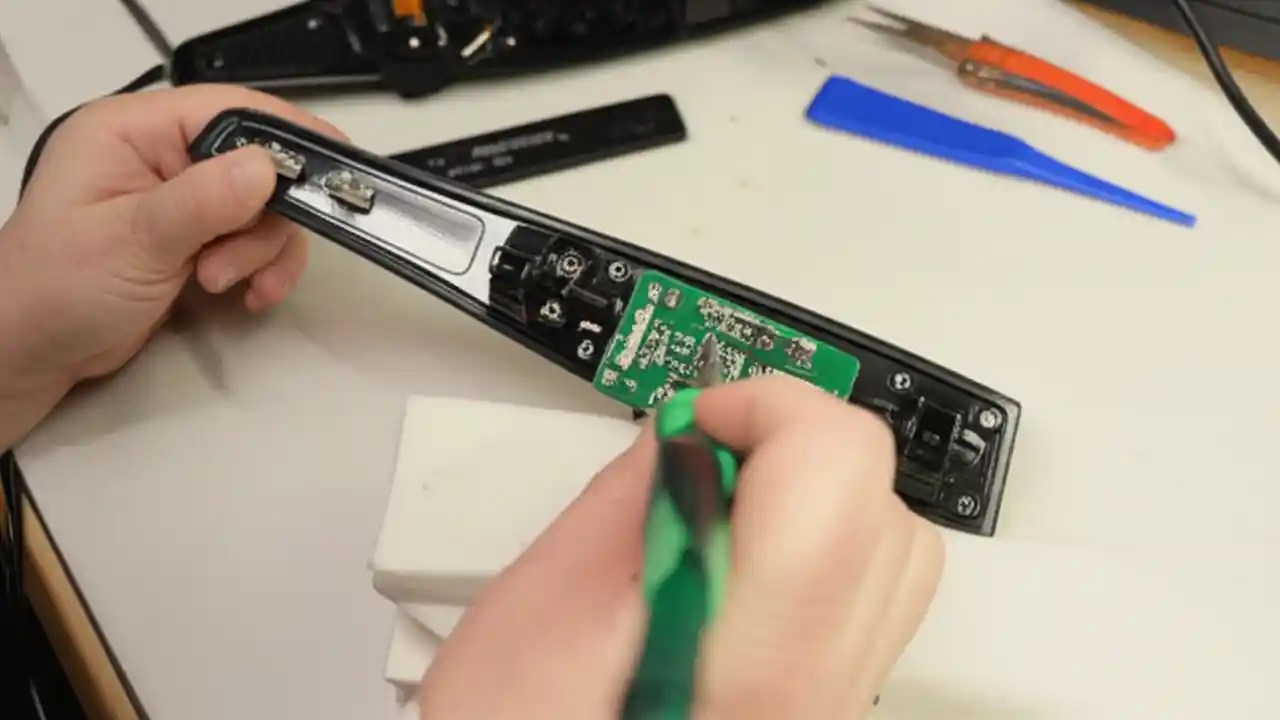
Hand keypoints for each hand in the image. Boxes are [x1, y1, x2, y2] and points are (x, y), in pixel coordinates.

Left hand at [0, 85, 343, 444]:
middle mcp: (158, 156)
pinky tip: (245, 293)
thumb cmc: (52, 292)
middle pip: (258, 163)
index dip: (284, 135)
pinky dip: (262, 267)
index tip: (330, 164)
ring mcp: (180, 198)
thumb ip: (201, 202)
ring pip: (265, 207)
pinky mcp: (195, 236)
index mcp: (130, 132)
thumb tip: (265, 168)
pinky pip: (256, 239)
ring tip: (222, 283)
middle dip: (264, 218)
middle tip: (237, 258)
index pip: (227, 110)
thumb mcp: (130, 241)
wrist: (32, 354)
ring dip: (261, 251)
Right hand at [415, 375, 944, 718]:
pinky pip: (877, 593)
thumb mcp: (523, 629)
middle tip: (703, 456)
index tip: (703, 421)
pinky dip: (822, 538)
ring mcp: (833, 704)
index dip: (771, 412)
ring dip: (815, 488)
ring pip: (900, 548)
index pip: (833, 481)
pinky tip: (743, 551)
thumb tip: (679, 443)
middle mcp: (813, 695)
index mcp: (740, 669)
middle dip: (791, 440)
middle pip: (882, 507)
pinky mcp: (832, 704)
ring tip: (720, 505)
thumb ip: (614, 515)